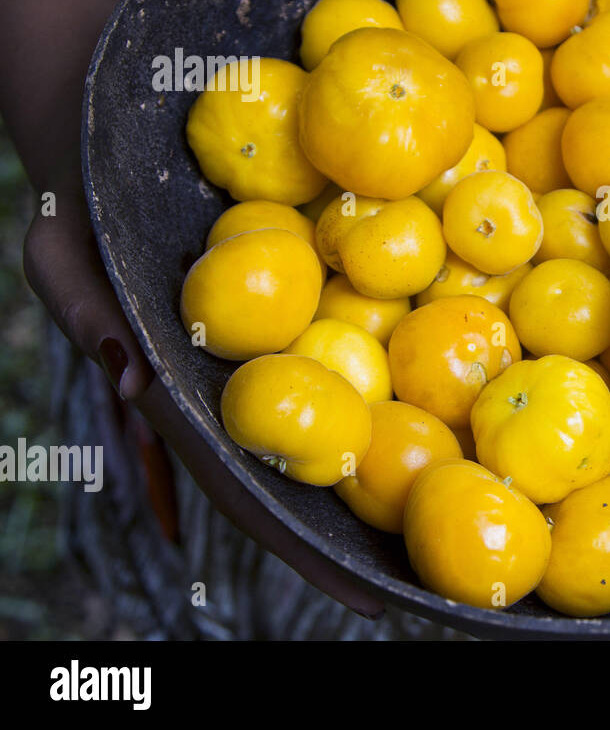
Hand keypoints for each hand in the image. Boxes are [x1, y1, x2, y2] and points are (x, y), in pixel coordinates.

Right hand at [23, 175, 385, 619]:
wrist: (110, 147)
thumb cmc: (74, 208)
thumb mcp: (62, 256)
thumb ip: (90, 316)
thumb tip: (136, 382)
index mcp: (175, 398)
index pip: (240, 481)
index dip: (291, 538)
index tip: (347, 590)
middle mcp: (221, 388)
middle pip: (287, 470)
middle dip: (339, 535)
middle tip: (403, 585)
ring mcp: (249, 354)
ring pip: (309, 421)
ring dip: (361, 471)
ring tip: (420, 526)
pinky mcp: (281, 306)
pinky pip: (330, 345)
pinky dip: (364, 385)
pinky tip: (405, 420)